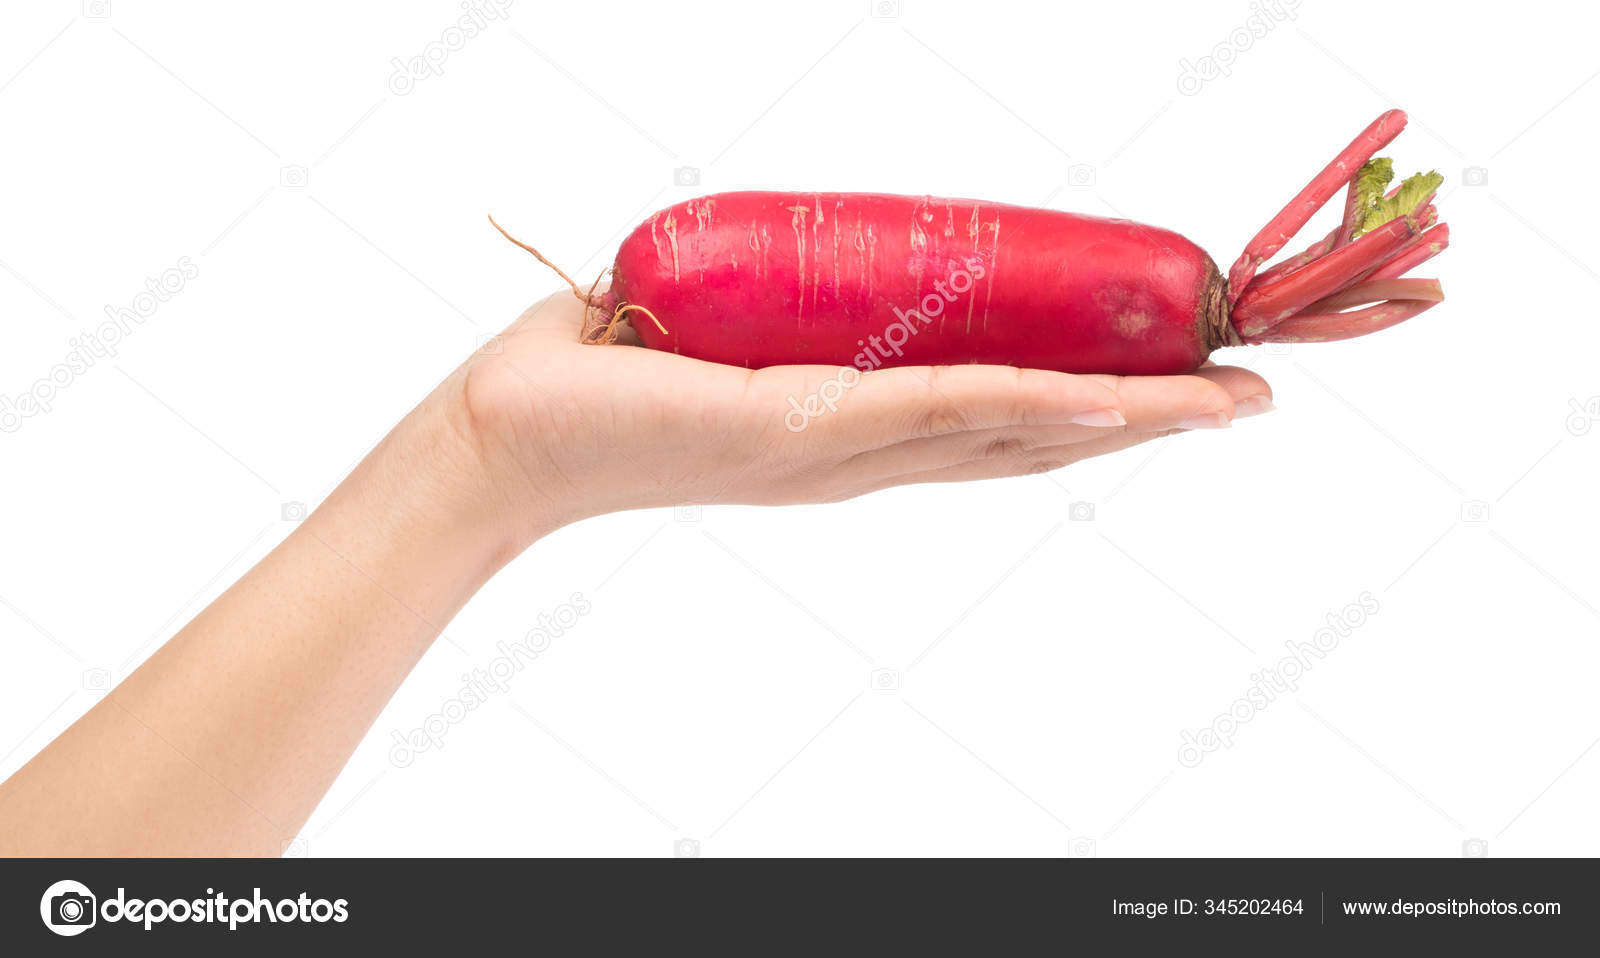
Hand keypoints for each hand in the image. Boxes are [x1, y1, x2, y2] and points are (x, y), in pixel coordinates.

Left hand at [449, 291, 1274, 548]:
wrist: (505, 433)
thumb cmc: (599, 373)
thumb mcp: (720, 323)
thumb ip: (781, 295)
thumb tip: (810, 244)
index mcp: (850, 428)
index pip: (994, 414)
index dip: (1096, 401)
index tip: (1178, 383)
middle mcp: (864, 454)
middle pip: (1033, 435)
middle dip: (1146, 419)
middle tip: (1248, 399)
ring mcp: (846, 451)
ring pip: (1016, 429)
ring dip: (1128, 416)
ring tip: (1227, 402)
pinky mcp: (811, 433)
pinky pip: (948, 410)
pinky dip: (1040, 402)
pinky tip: (1117, 398)